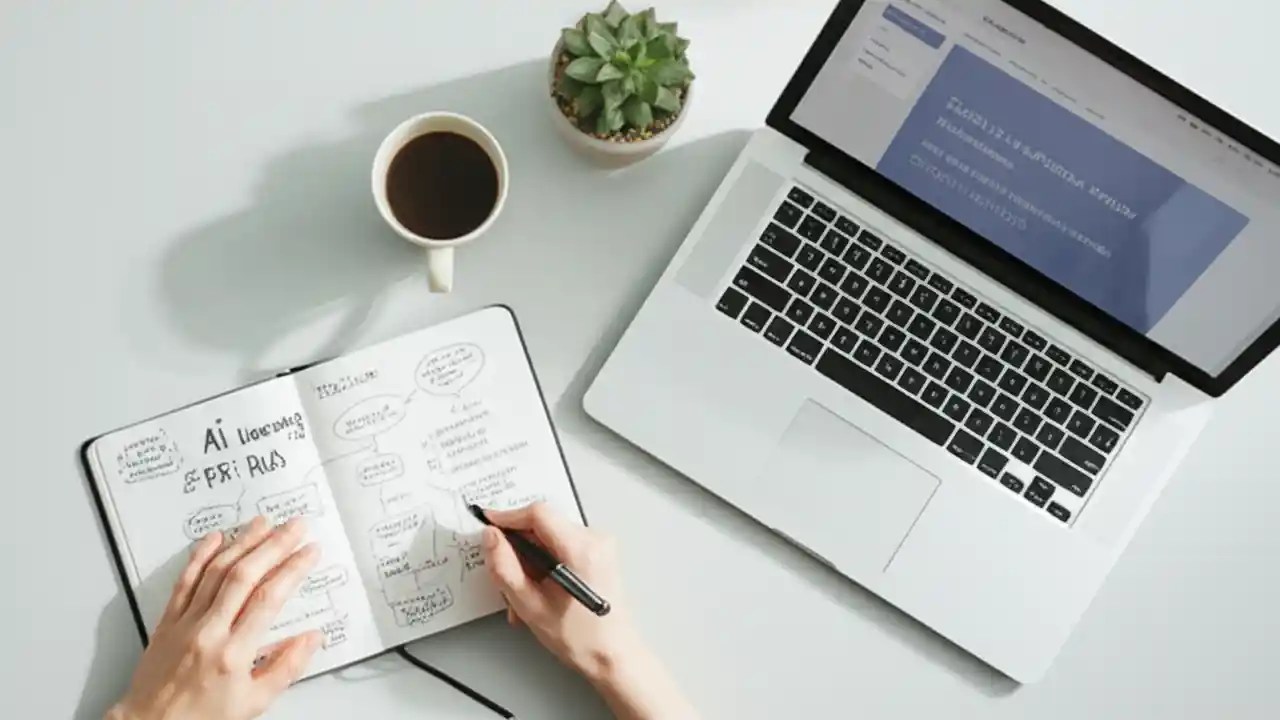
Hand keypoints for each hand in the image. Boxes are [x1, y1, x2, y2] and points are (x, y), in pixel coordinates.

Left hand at [107, 516, 321, 719]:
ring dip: (243, 542)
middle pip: (244, 576)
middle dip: (274, 545)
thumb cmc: (201, 718)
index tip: (310, 552)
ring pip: (216, 571)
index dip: (293, 569)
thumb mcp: (254, 702)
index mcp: (233, 655)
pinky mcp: (168, 620)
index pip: (268, 599)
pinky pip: (185, 580)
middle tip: (295, 526)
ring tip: (264, 523)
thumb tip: (312, 638)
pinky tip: (216, 538)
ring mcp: (185, 622)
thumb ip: (287, 668)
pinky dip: (200, 555)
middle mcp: (208, 632)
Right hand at [481, 503, 697, 719]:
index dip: (507, 517)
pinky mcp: (598, 552)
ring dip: (530, 561)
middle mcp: (595, 540)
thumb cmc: (582, 638)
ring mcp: (599, 545)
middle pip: (542, 525)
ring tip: (524, 595)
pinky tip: (540, 590)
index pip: (537, 513)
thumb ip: (505, 567)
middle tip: (506, 577)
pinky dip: (544, 563)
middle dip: (518, 549)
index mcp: (581, 549)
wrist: (613, 655)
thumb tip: (491, 538)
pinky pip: (561, 545)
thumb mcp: (530, 605)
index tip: (488, 524)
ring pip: (549, 537)